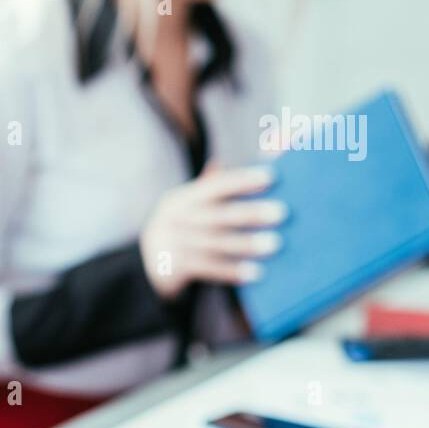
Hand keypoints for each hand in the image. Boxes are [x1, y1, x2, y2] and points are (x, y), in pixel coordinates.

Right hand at [139, 165, 287, 299]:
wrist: (147, 262)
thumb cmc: (184, 227)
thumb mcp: (191, 205)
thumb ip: (215, 184)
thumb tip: (245, 155)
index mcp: (182, 198)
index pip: (215, 186)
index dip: (242, 180)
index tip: (271, 177)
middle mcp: (175, 218)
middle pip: (217, 215)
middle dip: (250, 213)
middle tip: (281, 213)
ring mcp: (173, 243)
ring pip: (214, 243)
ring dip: (246, 244)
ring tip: (274, 244)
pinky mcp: (175, 267)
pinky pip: (208, 268)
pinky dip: (232, 271)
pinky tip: (256, 272)